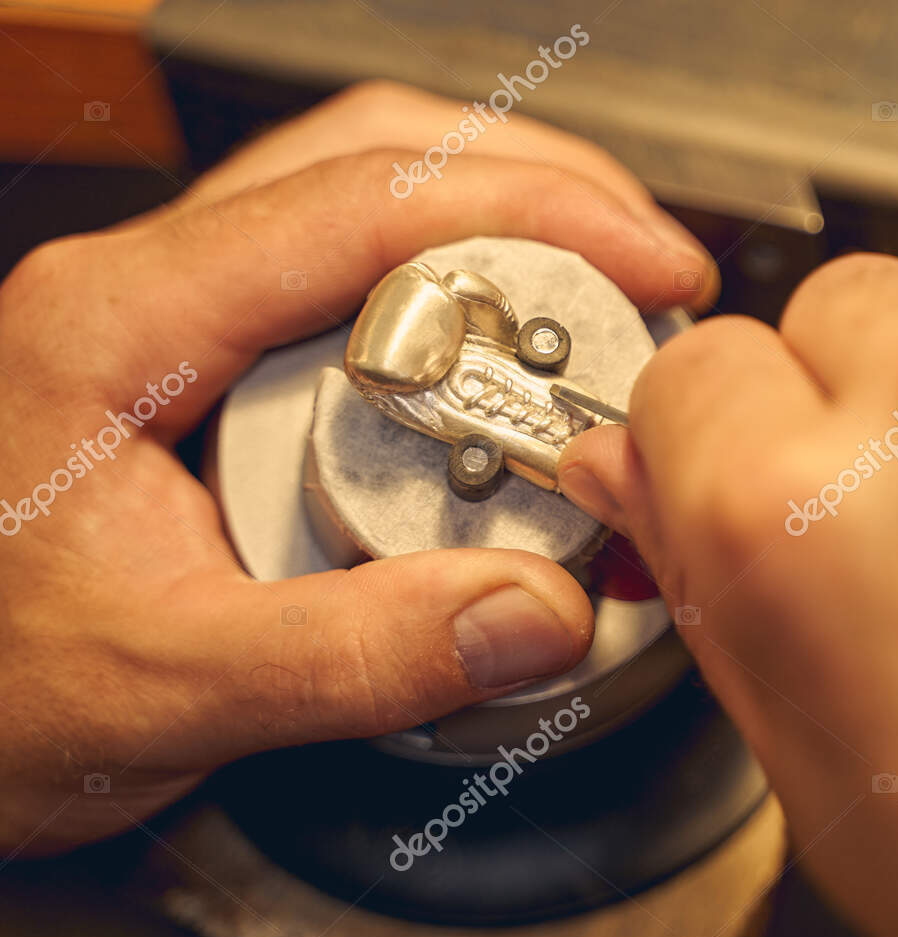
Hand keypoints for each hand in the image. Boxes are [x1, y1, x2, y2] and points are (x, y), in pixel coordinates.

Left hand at [0, 84, 715, 853]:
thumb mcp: (165, 691)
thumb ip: (355, 656)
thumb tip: (537, 612)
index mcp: (120, 323)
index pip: (365, 202)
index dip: (541, 213)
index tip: (654, 265)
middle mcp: (147, 289)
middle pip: (377, 162)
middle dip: (541, 196)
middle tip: (647, 275)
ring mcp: (176, 319)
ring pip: (367, 212)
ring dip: (502, 243)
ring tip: (600, 313)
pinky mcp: (207, 370)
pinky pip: (350, 293)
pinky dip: (455, 311)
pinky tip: (504, 376)